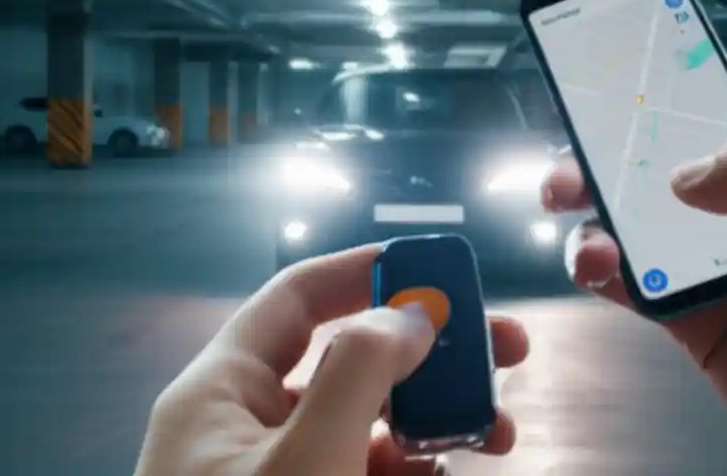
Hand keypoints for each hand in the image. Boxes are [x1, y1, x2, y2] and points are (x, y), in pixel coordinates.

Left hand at [134, 246, 528, 475]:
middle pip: (347, 360)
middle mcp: (247, 430)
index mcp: (221, 392)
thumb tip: (408, 315)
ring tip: (499, 431)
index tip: (442, 270)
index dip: (367, 273)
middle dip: (428, 354)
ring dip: (435, 421)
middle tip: (504, 350)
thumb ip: (357, 376)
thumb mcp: (304, 462)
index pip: (297, 300)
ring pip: (367, 427)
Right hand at [544, 60, 726, 474]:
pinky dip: (604, 271)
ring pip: (637, 222)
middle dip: (610, 144)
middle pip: (664, 155)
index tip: (614, 58)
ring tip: (573, 203)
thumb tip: (685, 179)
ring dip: (595, 208)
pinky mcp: (706, 324)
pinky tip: (600, 263)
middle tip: (574, 145)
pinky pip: (636, 289)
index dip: (672, 72)